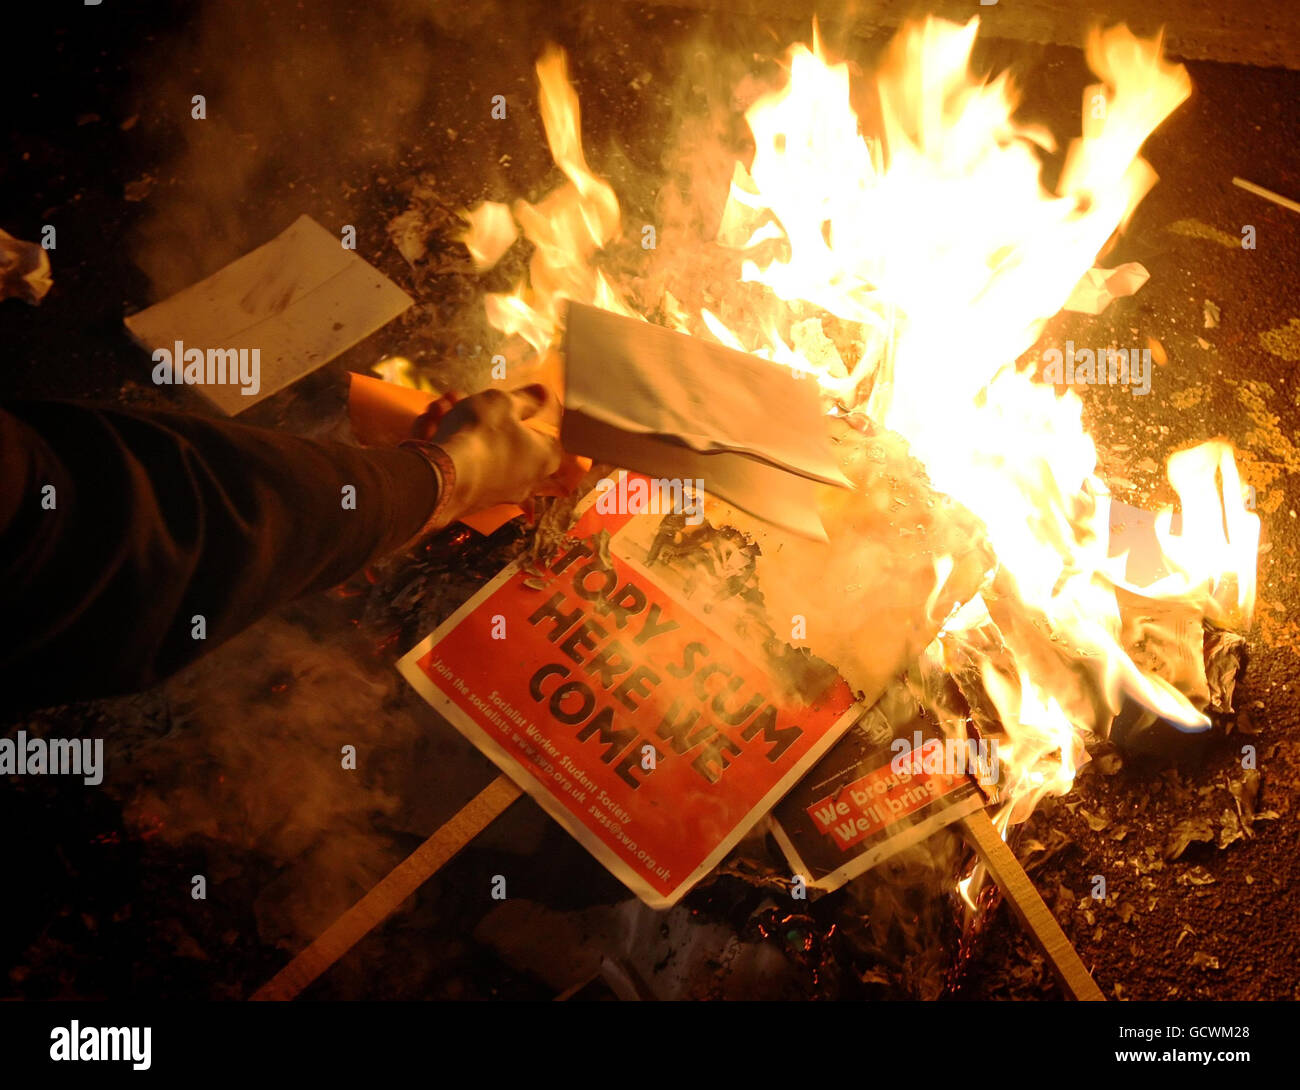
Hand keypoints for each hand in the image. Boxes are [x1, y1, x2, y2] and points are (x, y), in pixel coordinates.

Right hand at [412, 385, 563, 518]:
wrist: (441, 482)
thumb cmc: (480, 436)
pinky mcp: (470, 497)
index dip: (531, 397)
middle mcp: (528, 476)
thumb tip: (542, 395)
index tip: (513, 388)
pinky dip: (448, 444)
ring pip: (481, 446)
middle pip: (508, 433)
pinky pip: (464, 463)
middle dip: (481, 409)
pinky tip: (429, 425)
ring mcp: (499, 490)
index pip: (547, 418)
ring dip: (457, 422)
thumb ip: (525, 397)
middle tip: (462, 396)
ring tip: (438, 407)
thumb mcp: (503, 402)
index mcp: (546, 454)